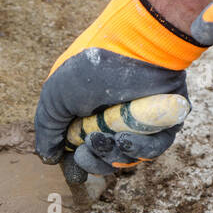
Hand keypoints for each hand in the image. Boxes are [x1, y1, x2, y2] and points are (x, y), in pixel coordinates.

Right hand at [35, 0, 204, 180]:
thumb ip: (48, 130)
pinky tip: (125, 139)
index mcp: (88, 112)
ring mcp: (140, 119)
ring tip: (104, 139)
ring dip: (113, 155)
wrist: (130, 45)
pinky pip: (154, 148)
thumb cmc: (89, 67)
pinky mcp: (164, 119)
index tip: (74, 167)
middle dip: (94, 161)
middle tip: (86, 150)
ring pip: (129, 156)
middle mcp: (114, 118)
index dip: (77, 162)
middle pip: (106, 158)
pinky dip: (139, 150)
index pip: (83, 149)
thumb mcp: (55, 99)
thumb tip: (50, 159)